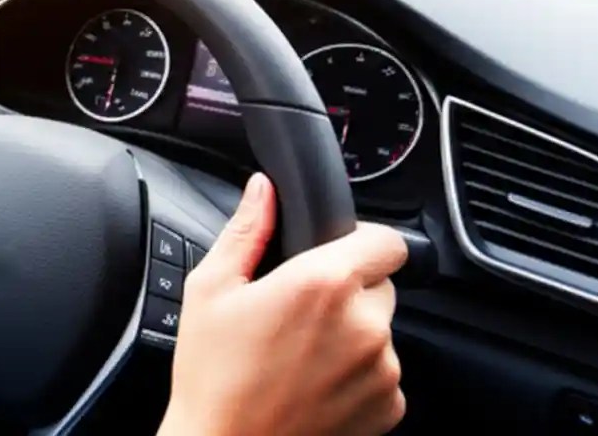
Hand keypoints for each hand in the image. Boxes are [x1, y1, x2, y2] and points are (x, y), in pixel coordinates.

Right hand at [159, 174, 407, 435]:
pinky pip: (383, 374)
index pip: (386, 240)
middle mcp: (364, 325)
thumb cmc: (212, 377)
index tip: (335, 256)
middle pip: (380, 285)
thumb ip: (246, 231)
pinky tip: (312, 383)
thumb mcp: (210, 291)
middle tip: (298, 315)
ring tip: (299, 355)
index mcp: (322, 284)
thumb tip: (262, 190)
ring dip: (352, 335)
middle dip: (348, 292)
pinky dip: (357, 376)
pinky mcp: (388, 407)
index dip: (361, 242)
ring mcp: (381, 370)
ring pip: (380, 331)